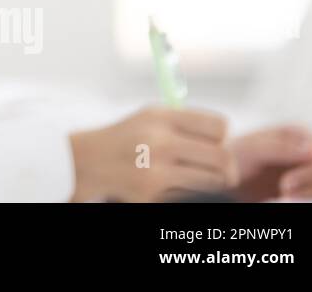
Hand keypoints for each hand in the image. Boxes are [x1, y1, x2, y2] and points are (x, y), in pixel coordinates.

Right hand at [69, 106, 237, 201]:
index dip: (221, 137)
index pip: (218, 127)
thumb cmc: (125, 138)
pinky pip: (190, 195)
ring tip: (197, 178)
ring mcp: (156, 171)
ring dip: (211, 182)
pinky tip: (174, 186)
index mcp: (160, 117)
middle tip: (219, 170)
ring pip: (213, 181)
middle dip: (226, 167)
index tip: (212, 143)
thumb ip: (184, 121)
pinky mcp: (152, 195)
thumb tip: (225, 139)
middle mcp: (159, 142)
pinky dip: (188, 193)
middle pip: (223, 158)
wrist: (85, 160)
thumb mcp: (148, 117)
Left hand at [231, 125, 311, 200]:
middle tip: (285, 194)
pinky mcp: (309, 189)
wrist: (222, 174)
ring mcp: (311, 171)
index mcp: (299, 135)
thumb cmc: (233, 156)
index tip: (287, 185)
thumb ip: (281, 148)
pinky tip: (286, 201)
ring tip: (284, 200)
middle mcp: (309, 151)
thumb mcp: (251, 149)